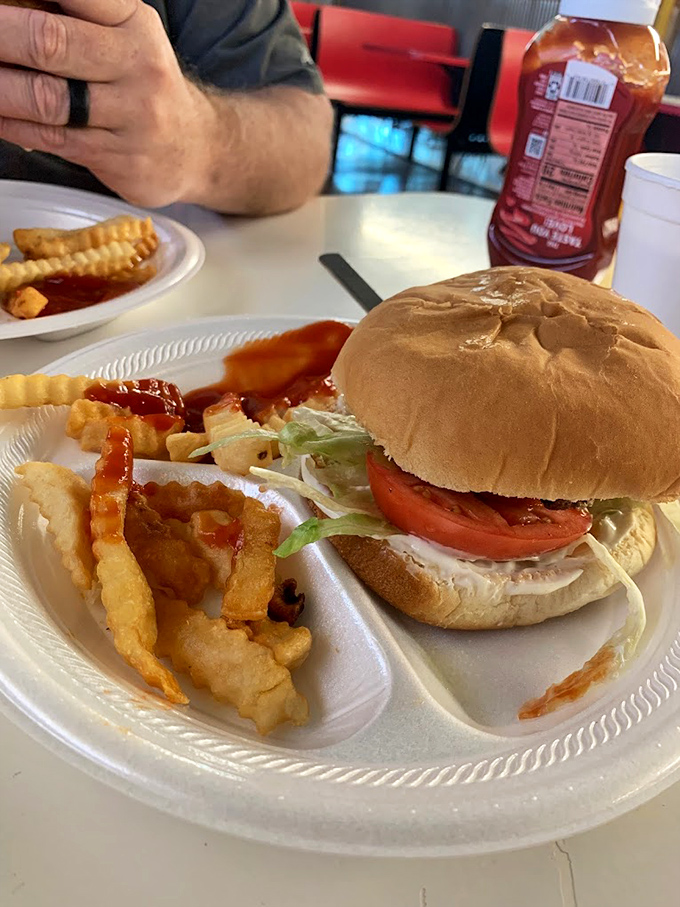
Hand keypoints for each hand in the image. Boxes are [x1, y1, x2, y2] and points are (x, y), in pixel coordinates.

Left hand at [0, 0, 215, 206]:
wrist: (195, 148)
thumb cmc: (142, 83)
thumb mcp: (123, 32)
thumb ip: (72, 16)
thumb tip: (7, 10)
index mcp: (133, 21)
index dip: (21, 0)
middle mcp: (137, 65)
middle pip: (50, 42)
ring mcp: (131, 116)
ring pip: (46, 99)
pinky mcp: (120, 157)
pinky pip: (53, 139)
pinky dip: (13, 125)